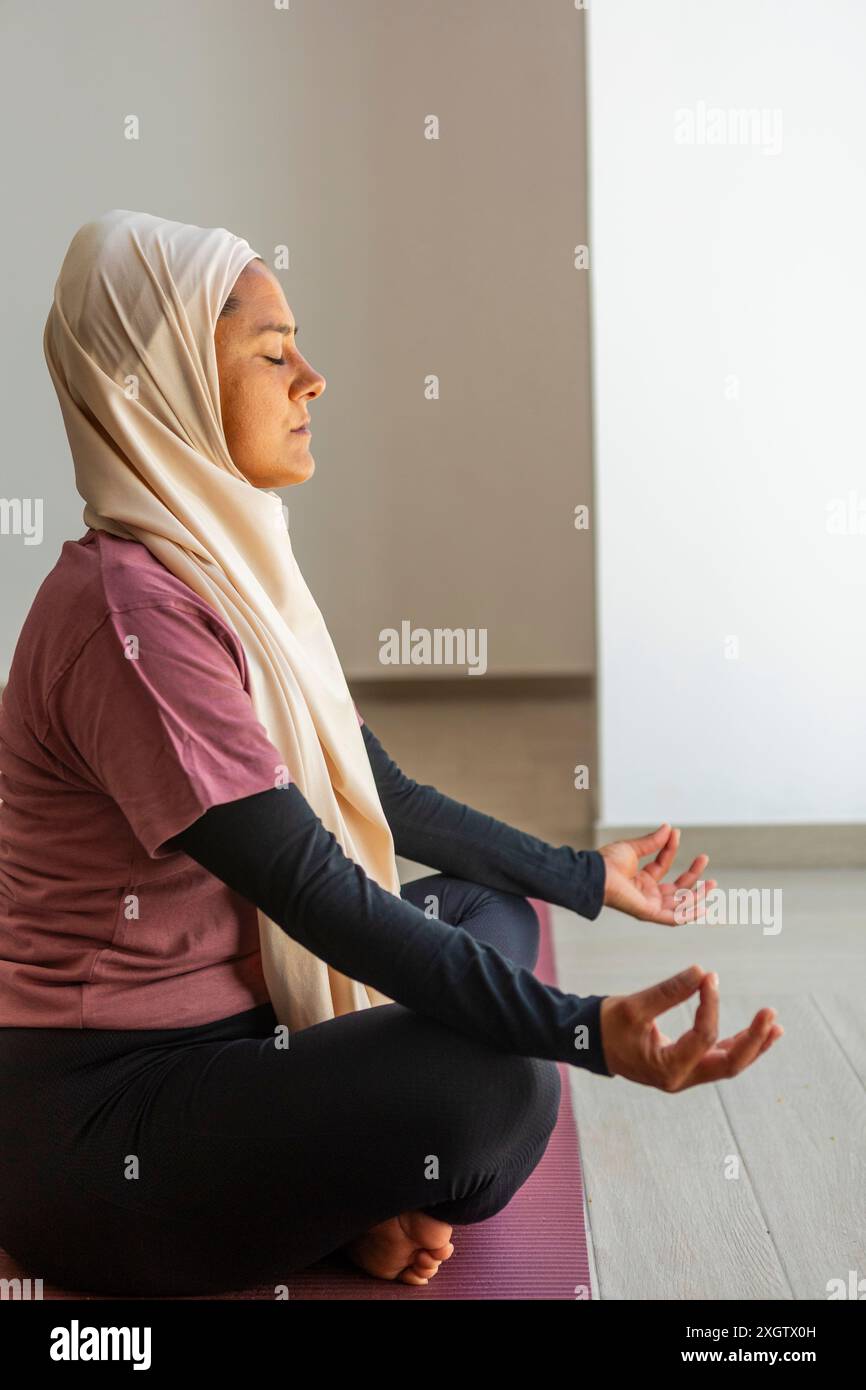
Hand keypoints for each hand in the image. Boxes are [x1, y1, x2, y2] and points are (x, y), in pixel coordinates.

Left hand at [599, 823, 715, 925]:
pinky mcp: (650, 914)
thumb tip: (669, 828)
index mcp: (640, 879)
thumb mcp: (633, 848)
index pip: (663, 865)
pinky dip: (690, 915)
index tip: (675, 832)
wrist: (597, 874)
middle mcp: (647, 894)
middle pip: (676, 887)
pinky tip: (704, 907)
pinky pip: (674, 918)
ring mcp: (649, 905)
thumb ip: (652, 842)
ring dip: (697, 895)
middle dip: (693, 874)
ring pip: (680, 904)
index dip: (670, 848)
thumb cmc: (607, 862)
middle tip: (705, 858)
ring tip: (713, 883)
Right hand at [600, 965, 782, 1090]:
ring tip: (774, 1024)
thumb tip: (701, 970)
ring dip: (752, 1044)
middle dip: (753, 1040)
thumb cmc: (609, 1027)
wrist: (592, 1044)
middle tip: (770, 1015)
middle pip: (729, 1064)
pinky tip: (759, 1033)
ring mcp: (686, 1076)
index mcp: (668, 1068)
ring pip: (729, 1063)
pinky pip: (720, 1058)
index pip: (702, 1035)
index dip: (710, 1004)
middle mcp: (681, 1079)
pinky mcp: (688, 1066)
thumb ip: (669, 991)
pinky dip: (739, 1045)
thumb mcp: (634, 1007)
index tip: (710, 977)